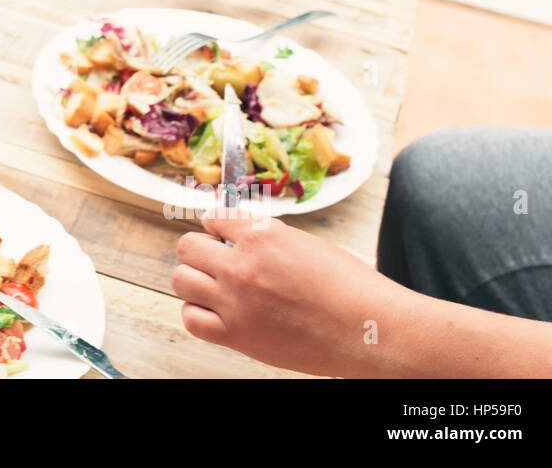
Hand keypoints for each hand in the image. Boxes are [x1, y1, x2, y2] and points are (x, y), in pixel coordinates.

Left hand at [173, 208, 401, 376]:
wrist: (370, 330)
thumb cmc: (348, 287)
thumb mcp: (305, 243)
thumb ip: (265, 237)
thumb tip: (236, 235)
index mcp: (262, 235)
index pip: (215, 216)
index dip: (217, 224)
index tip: (220, 231)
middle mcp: (242, 266)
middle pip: (187, 247)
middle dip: (201, 249)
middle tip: (217, 258)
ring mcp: (236, 302)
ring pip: (181, 280)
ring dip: (195, 279)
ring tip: (215, 284)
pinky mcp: (237, 336)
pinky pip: (192, 319)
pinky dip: (197, 312)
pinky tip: (215, 309)